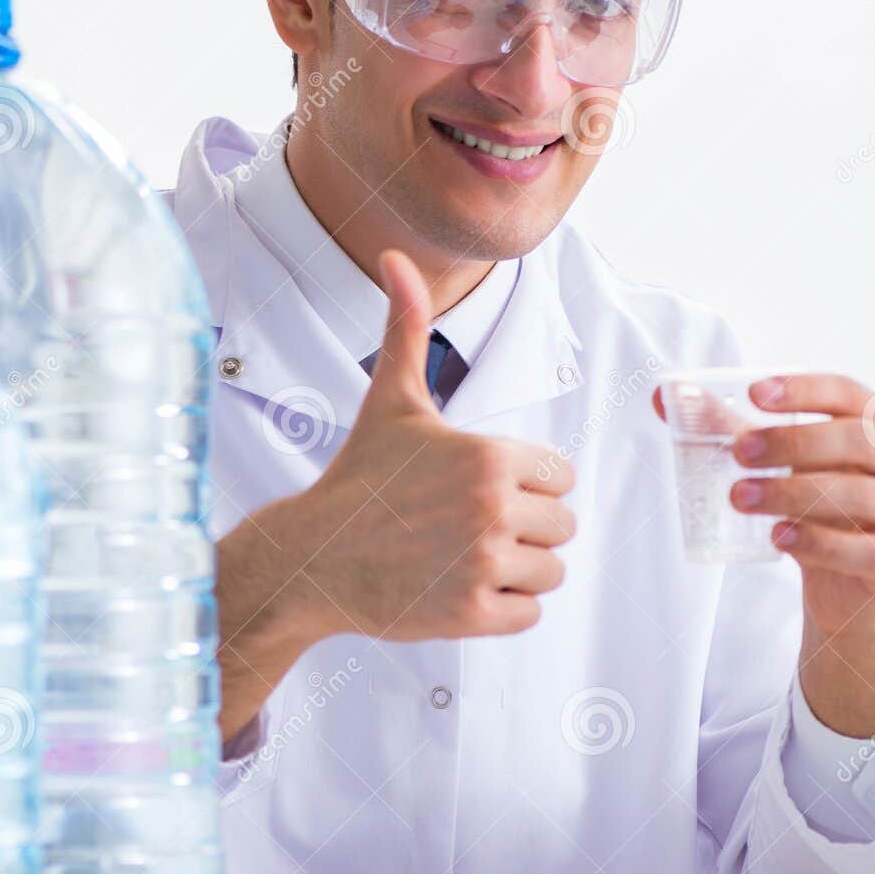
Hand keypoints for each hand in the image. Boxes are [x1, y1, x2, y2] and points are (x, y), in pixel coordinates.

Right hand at [284, 249, 575, 640]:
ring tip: (463, 557)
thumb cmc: (359, 478)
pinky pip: (530, 614)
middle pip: (561, 526)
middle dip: (523, 529)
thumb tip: (397, 258)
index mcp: (489, 457)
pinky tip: (458, 588)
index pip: (559, 477)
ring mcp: (483, 564)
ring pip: (550, 572)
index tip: (476, 489)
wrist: (313, 556)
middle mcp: (493, 509)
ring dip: (516, 570)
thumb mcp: (392, 399)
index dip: (525, 484)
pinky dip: (502, 609)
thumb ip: (407, 326)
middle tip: (466, 527)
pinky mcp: (472, 615)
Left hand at [730, 374, 874, 734]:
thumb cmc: (819, 505)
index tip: (756, 393)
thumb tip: (666, 398)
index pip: (849, 393)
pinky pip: (860, 549)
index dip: (805, 389)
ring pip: (856, 495)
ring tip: (740, 496)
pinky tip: (778, 535)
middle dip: (792, 442)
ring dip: (791, 492)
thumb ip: (731, 427)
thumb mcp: (781, 462)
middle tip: (738, 452)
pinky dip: (816, 541)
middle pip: (856, 441)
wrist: (848, 581)